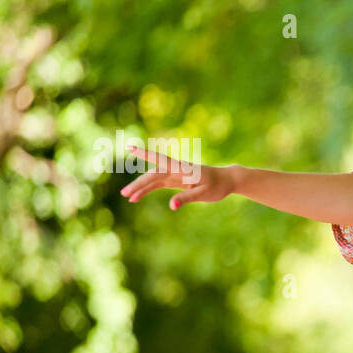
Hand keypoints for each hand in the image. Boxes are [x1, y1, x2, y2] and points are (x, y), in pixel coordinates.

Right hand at [119, 145, 237, 209]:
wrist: (227, 180)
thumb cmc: (218, 186)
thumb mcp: (204, 194)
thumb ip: (187, 198)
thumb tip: (171, 206)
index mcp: (183, 169)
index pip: (161, 160)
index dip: (146, 154)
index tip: (131, 146)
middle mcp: (176, 169)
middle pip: (153, 174)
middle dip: (139, 183)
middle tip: (125, 194)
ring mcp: (175, 175)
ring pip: (154, 180)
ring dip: (141, 188)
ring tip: (129, 198)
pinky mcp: (177, 180)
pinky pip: (159, 184)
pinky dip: (148, 190)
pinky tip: (138, 197)